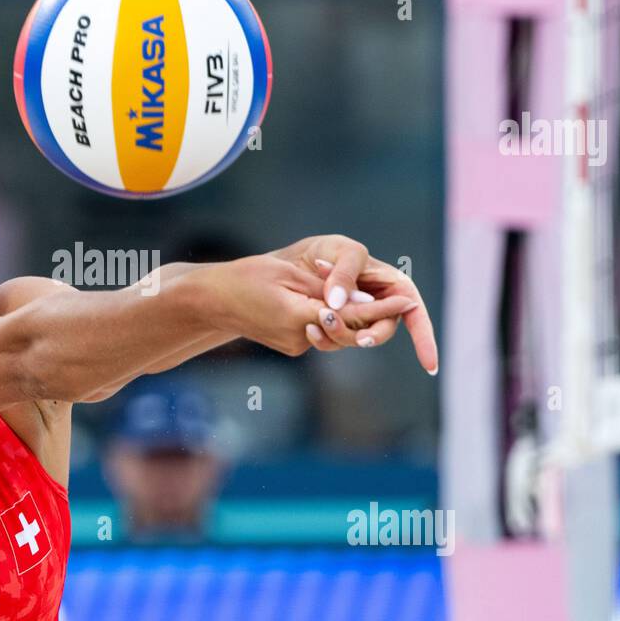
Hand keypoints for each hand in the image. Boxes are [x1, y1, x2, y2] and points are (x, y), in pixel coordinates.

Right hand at [196, 254, 415, 357]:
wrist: (213, 300)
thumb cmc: (247, 277)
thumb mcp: (289, 274)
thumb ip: (326, 289)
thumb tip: (363, 302)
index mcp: (297, 317)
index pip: (349, 317)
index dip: (381, 310)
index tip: (406, 300)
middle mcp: (298, 338)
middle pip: (348, 331)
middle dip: (375, 316)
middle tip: (403, 297)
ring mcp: (295, 346)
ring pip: (337, 332)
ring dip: (352, 316)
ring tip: (373, 298)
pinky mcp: (292, 347)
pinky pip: (322, 332)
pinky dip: (331, 319)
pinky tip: (333, 303)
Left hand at [272, 236, 438, 373]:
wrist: (292, 262)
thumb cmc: (328, 250)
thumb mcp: (341, 249)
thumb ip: (345, 272)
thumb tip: (339, 304)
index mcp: (393, 286)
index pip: (416, 315)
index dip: (425, 340)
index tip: (430, 366)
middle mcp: (380, 306)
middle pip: (384, 331)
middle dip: (372, 336)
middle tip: (359, 338)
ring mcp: (358, 320)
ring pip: (358, 338)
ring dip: (342, 333)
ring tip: (323, 322)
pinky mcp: (338, 328)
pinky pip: (335, 340)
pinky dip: (324, 337)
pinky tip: (311, 329)